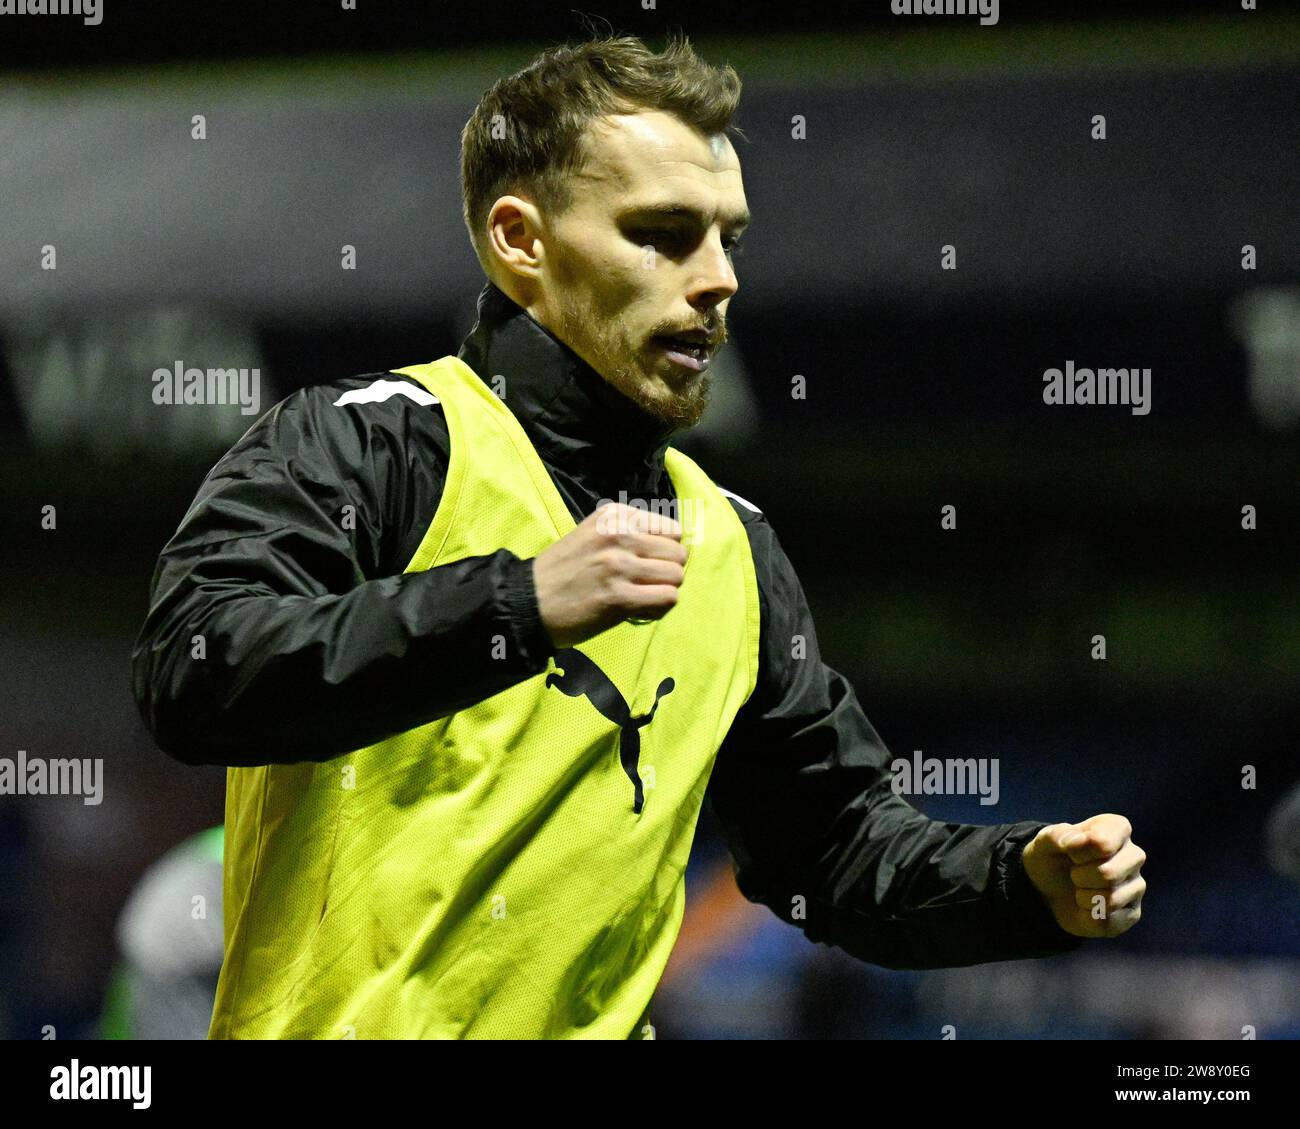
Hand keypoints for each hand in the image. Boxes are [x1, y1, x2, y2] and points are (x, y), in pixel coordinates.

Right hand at [531, 502, 687, 649]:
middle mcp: (618, 535)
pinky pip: (667, 598)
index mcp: (614, 516)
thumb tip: (672, 549)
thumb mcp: (593, 536)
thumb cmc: (563, 572)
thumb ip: (629, 535)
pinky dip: (658, 609)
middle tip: (646, 585)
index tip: (646, 565)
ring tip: (641, 598)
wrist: (528, 602)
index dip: (665, 551)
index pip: (672, 529)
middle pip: (679, 553)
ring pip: (676, 575)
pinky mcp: (619, 597)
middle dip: (668, 572)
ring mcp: (619, 565)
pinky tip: (638, 611)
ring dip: (664, 591)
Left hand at [1021, 813, 1145, 937]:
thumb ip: (1057, 835)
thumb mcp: (1045, 841)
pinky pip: (1108, 921)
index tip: (1070, 852)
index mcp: (1117, 828)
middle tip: (1074, 873)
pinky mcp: (1132, 913)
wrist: (1048, 887)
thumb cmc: (1053, 856)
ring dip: (1083, 897)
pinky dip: (1087, 916)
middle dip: (1079, 876)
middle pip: (1108, 873)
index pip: (1102, 843)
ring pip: (1111, 899)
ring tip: (1080, 888)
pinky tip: (1086, 906)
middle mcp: (1134, 855)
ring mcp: (1137, 885)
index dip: (1077, 852)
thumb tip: (1079, 841)